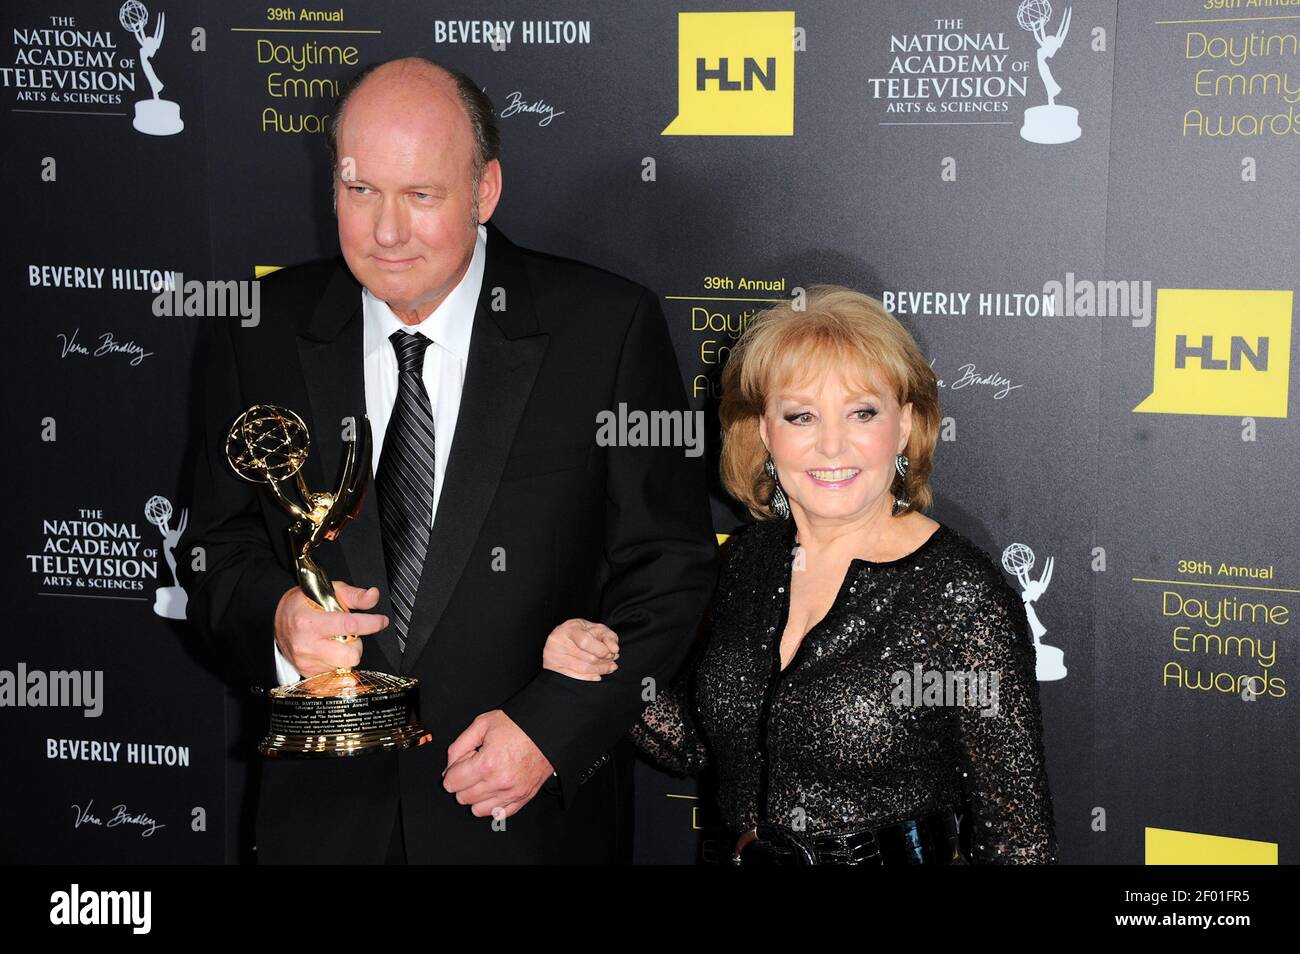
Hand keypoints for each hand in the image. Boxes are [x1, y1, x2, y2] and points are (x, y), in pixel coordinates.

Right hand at [273, 580, 388, 676]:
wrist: (276, 620)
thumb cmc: (302, 605)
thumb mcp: (327, 591)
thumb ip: (353, 595)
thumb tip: (373, 596)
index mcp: (310, 622)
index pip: (349, 626)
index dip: (371, 623)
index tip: (381, 621)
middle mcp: (307, 645)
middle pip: (351, 654)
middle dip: (356, 643)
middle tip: (348, 633)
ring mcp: (307, 662)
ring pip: (345, 665)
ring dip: (346, 653)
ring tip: (336, 640)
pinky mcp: (308, 673)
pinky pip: (336, 674)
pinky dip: (338, 662)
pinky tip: (331, 650)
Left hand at [443, 710, 553, 818]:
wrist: (546, 728)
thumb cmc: (517, 724)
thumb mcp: (481, 725)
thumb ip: (458, 747)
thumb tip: (448, 769)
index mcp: (487, 763)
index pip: (452, 782)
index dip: (452, 771)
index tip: (461, 763)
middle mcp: (499, 782)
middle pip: (463, 798)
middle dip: (462, 783)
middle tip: (474, 767)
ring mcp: (513, 793)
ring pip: (478, 809)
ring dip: (476, 796)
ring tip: (484, 778)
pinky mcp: (524, 797)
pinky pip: (499, 813)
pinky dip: (492, 804)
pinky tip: (494, 789)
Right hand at [542, 618, 619, 680]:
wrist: (560, 636)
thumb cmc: (581, 631)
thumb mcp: (595, 628)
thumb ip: (607, 636)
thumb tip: (615, 649)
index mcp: (569, 629)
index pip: (586, 642)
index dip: (602, 650)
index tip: (612, 652)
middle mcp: (558, 642)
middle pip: (587, 658)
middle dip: (605, 661)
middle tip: (614, 660)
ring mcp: (554, 656)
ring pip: (583, 668)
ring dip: (601, 670)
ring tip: (610, 668)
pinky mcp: (553, 667)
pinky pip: (575, 676)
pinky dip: (590, 677)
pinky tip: (599, 675)